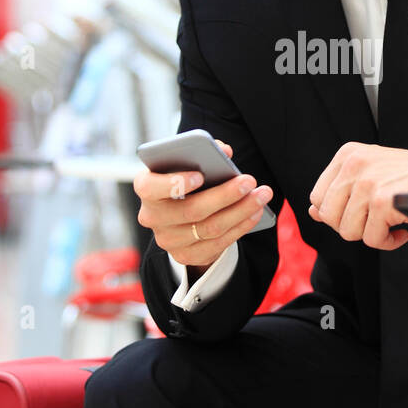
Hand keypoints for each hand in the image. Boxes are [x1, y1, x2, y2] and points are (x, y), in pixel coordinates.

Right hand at [133, 138, 273, 268]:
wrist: (181, 215)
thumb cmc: (186, 180)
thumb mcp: (187, 164)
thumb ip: (203, 153)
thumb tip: (225, 151)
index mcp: (146, 187)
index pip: (150, 187)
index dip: (174, 183)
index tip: (201, 175)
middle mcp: (152, 216)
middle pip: (191, 210)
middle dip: (225, 195)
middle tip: (249, 181)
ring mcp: (167, 239)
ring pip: (209, 228)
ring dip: (240, 211)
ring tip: (261, 195)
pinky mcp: (185, 255)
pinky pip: (217, 244)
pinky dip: (240, 227)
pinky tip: (255, 213)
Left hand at [307, 139, 407, 250]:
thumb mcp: (373, 174)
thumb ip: (342, 192)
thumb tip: (314, 212)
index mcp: (348, 155)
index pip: (317, 197)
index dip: (337, 214)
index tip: (359, 214)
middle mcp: (354, 165)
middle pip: (329, 217)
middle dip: (353, 227)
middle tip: (377, 221)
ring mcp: (367, 183)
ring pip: (348, 231)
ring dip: (372, 235)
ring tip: (391, 223)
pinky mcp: (383, 202)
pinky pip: (372, 239)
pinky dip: (389, 241)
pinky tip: (402, 229)